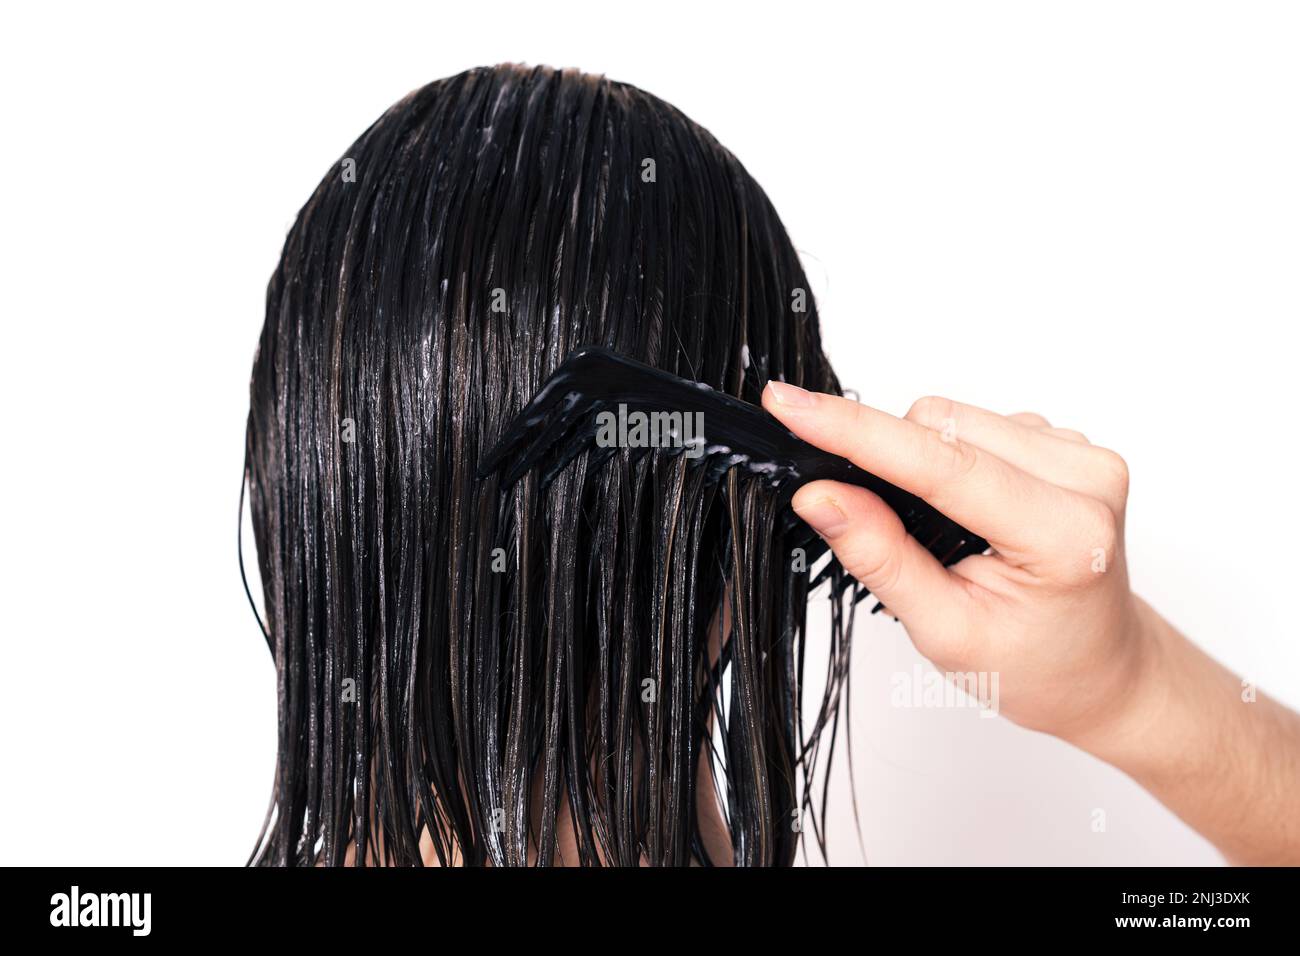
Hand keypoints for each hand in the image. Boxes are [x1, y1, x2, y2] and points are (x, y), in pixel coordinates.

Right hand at [763, 382, 1146, 743]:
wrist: (1099, 670)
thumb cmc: (1035, 665)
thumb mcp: (946, 632)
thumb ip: (882, 558)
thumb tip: (819, 494)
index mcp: (1063, 535)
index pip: (940, 464)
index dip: (855, 432)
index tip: (788, 406)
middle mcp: (1084, 479)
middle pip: (941, 424)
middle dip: (886, 457)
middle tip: (877, 522)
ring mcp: (1082, 453)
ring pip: (954, 416)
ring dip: (919, 460)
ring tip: (940, 531)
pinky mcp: (1069, 443)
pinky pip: (977, 423)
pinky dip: (948, 458)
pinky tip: (965, 511)